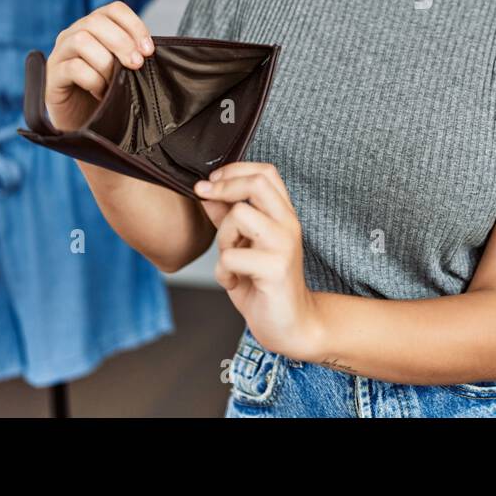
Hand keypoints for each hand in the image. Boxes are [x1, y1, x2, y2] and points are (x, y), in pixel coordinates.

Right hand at [44, 1, 154, 131]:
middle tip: (136, 64)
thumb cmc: (105, 93)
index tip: (148, 49)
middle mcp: (73, 35)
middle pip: (96, 21)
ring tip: (115, 81)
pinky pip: (73, 67)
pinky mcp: (52, 76)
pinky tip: (101, 92)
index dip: (134, 25)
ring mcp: (60, 54)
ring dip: (106, 61)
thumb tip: (149, 49)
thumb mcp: (122, 69)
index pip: (114, 10)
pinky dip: (94, 80)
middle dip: (122, 42)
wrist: (83, 124)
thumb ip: (132, 54)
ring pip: (81, 40)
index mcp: (93, 27)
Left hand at [195, 162, 322, 360]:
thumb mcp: (242, 246)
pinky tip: (234, 282)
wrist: (291, 326)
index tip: (211, 182)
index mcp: (283, 215)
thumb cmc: (264, 286)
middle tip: (205, 197)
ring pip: (239, 216)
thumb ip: (227, 218)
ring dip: (222, 238)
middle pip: (257, 183)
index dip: (235, 170)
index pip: (265, 172)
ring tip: (228, 259)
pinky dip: (223, 272)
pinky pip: (231, 257)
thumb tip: (206, 192)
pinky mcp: (276, 269)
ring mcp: (284, 245)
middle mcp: (288, 225)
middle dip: (223, 188)